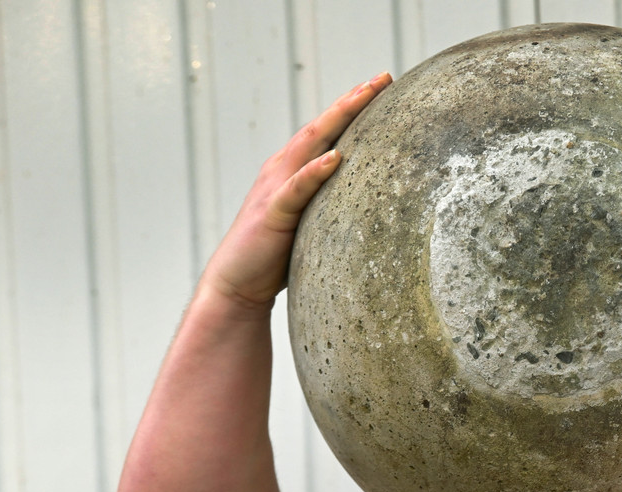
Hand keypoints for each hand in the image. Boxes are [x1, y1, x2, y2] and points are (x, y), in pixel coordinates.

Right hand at [198, 72, 392, 311]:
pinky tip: (335, 158)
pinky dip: (314, 171)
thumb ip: (331, 206)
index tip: (384, 86)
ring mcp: (276, 189)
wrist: (236, 283)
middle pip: (322, 127)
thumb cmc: (276, 256)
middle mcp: (283, 170)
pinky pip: (296, 189)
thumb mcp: (311, 224)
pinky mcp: (273, 214)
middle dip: (352, 101)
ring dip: (337, 120)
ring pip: (309, 146)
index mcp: (293, 171)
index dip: (354, 108)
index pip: (328, 132)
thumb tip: (371, 204)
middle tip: (383, 78)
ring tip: (363, 97)